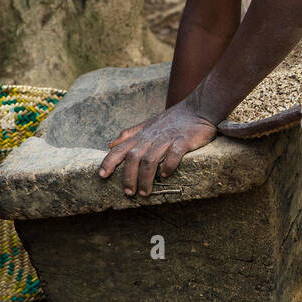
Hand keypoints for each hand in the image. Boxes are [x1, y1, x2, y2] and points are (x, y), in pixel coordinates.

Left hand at [97, 100, 217, 196]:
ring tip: (145, 192)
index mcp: (142, 135)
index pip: (120, 148)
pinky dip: (168, 165)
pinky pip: (173, 154)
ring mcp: (167, 138)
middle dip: (128, 176)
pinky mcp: (183, 140)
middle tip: (129, 193)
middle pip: (133, 157)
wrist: (199, 108)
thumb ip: (129, 134)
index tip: (102, 176)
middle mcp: (152, 137)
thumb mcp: (148, 124)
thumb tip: (110, 144)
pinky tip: (166, 175)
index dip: (109, 161)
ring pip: (150, 159)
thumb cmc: (173, 119)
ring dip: (145, 177)